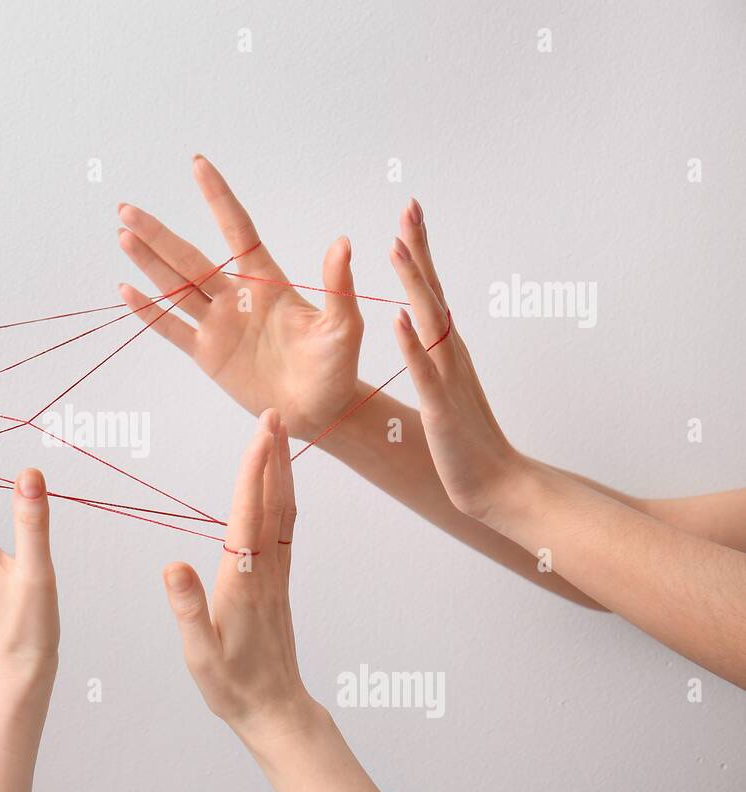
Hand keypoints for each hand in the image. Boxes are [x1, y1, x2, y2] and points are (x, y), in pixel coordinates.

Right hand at [117, 155, 363, 440]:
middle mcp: (237, 297)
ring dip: (148, 262)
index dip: (217, 197)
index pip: (236, 229)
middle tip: (127, 208)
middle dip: (158, 233)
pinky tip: (126, 291)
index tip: (198, 163)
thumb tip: (342, 243)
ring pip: (175, 287)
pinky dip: (149, 312)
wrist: (320, 412)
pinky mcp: (208, 354)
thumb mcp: (345, 326)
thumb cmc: (337, 368)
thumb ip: (339, 286)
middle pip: (190, 257)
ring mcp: (219, 325)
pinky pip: (171, 329)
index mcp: (267, 282)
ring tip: (123, 235)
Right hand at [161, 408, 322, 742]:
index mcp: (243, 583)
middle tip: (272, 414)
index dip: (253, 473)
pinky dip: (284, 497)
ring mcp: (277, 575)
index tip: (260, 434)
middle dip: (272, 457)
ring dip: (281, 471)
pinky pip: (286, 530)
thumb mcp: (199, 653)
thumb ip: (187, 609)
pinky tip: (281, 485)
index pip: (249, 516)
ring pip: (284, 513)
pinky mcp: (279, 582)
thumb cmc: (231, 685)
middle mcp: (265, 572)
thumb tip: (172, 565)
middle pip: (272, 504)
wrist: (274, 708)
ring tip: (278, 435)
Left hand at [388, 202, 525, 520]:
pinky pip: (424, 372)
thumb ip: (429, 353)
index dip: (421, 252)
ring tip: (396, 247)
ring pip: (428, 322)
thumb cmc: (465, 440)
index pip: (432, 290)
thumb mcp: (443, 386)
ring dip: (414, 284)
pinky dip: (411, 346)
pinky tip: (397, 320)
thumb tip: (412, 322)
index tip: (409, 214)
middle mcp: (452, 354)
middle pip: (434, 291)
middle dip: (420, 249)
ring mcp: (448, 378)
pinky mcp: (441, 407)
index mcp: (448, 349)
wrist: (495, 484)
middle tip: (408, 207)